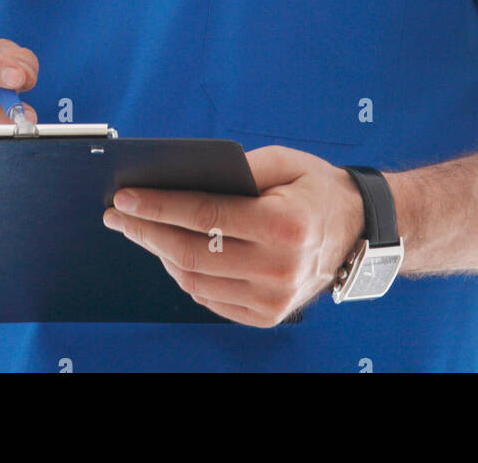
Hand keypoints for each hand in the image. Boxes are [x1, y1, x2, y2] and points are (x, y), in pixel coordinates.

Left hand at [101, 145, 365, 326]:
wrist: (360, 231)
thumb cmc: (316, 188)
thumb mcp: (284, 161)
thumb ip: (238, 168)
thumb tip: (184, 178)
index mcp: (283, 225)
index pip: (204, 215)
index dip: (158, 206)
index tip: (124, 197)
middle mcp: (279, 267)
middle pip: (192, 252)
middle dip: (146, 231)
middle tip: (117, 215)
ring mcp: (274, 298)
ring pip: (196, 281)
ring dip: (160, 255)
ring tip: (140, 231)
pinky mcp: (269, 315)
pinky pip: (211, 299)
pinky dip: (185, 277)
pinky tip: (170, 254)